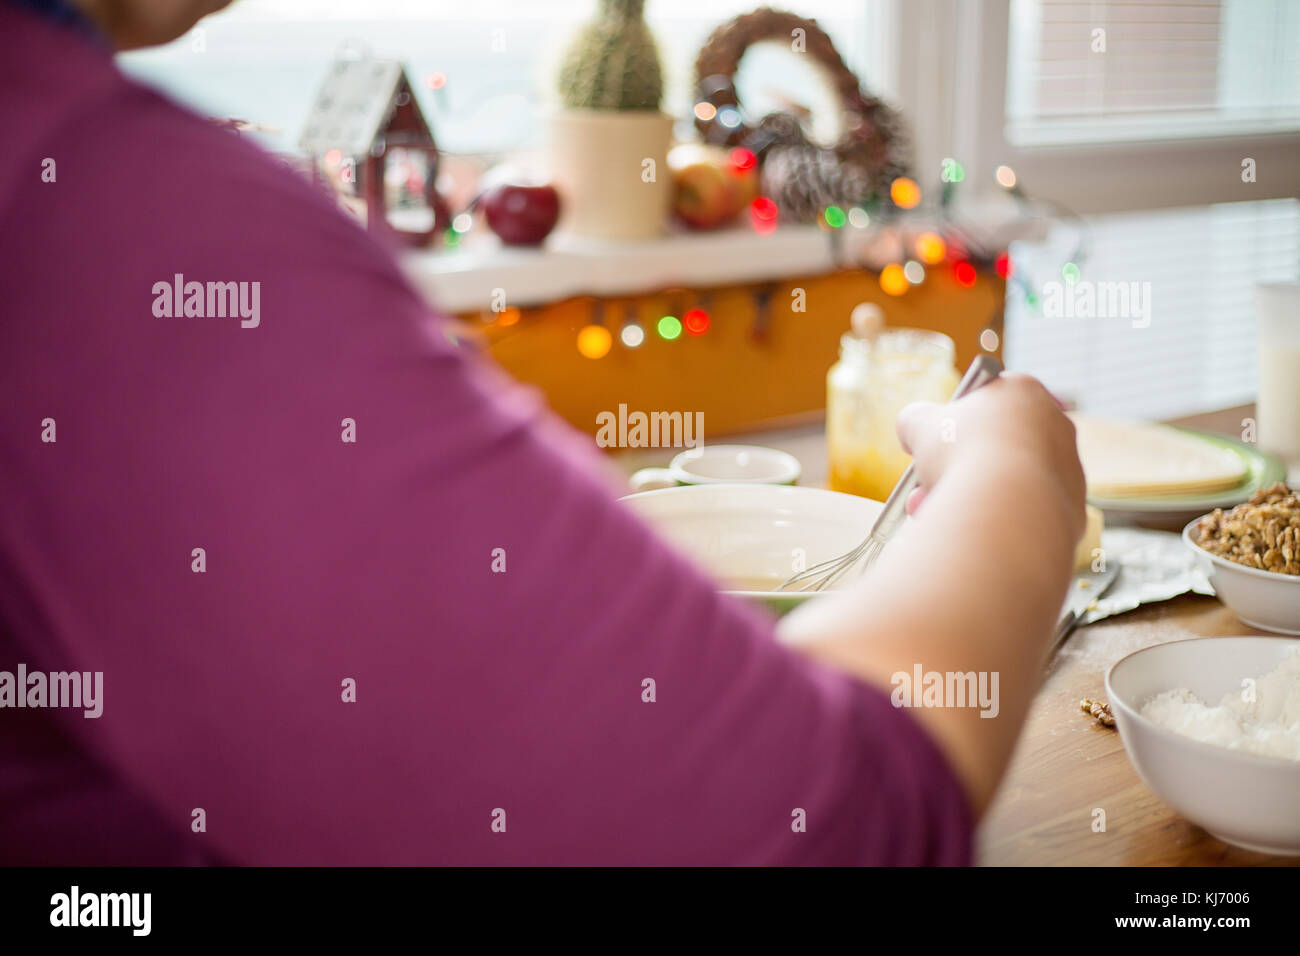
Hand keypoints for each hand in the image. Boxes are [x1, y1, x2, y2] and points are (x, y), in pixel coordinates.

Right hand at [895, 374, 1085, 536]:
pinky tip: (971, 530)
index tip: (934, 444)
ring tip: (937, 513)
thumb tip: (911, 430)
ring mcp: (1068, 469)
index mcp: (1023, 392)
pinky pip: (1024, 513)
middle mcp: (1055, 425)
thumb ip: (915, 419)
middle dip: (956, 469)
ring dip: (970, 497)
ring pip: (1007, 483)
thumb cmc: (963, 453)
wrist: (1007, 507)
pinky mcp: (1072, 510)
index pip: (986, 401)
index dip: (955, 424)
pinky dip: (998, 521)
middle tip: (925, 487)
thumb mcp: (919, 424)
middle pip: (996, 446)